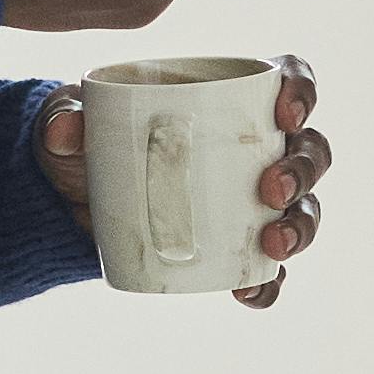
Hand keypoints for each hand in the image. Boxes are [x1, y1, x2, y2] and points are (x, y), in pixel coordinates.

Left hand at [35, 59, 331, 310]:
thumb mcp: (73, 124)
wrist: (76, 200)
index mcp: (232, 98)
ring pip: (303, 208)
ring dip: (300, 226)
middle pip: (309, 150)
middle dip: (303, 170)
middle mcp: (257, 148)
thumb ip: (66, 118)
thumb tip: (64, 131)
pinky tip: (248, 292)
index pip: (289, 81)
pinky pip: (267, 269)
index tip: (285, 111)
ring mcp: (252, 201)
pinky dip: (266, 282)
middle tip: (271, 189)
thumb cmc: (92, 141)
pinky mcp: (236, 248)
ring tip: (273, 243)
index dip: (302, 91)